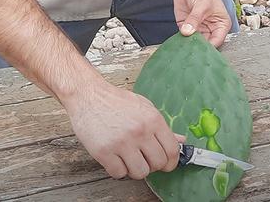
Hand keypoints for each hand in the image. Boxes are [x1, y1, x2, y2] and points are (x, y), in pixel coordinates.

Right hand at [62, 80, 182, 179]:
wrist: (88, 95)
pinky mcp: (104, 151)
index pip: (172, 150)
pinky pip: (119, 174)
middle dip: (153, 165)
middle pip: (158, 164)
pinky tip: (115, 159)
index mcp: (153, 120)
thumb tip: (181, 140)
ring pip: (140, 172)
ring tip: (129, 159)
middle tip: (144, 159)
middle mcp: (140, 131)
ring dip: (135, 169)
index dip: (171, 162)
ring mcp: (122, 142)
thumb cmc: (115, 101)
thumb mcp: (144, 107)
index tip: (167, 164)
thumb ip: (163, 127)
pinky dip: (118, 170)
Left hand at [174, 0, 231, 47]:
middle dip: (197, 47)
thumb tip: (187, 32)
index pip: (217, 42)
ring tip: (183, 46)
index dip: (209, 47)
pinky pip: (183, 37)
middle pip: (205, 45)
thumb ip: (194, 19)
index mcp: (221, 25)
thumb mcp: (201, 5)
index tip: (199, 50)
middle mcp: (210, 29)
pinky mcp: (186, 26)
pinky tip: (178, 41)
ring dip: (188, 44)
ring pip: (193, 43)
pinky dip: (180, 39)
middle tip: (189, 49)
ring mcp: (198, 28)